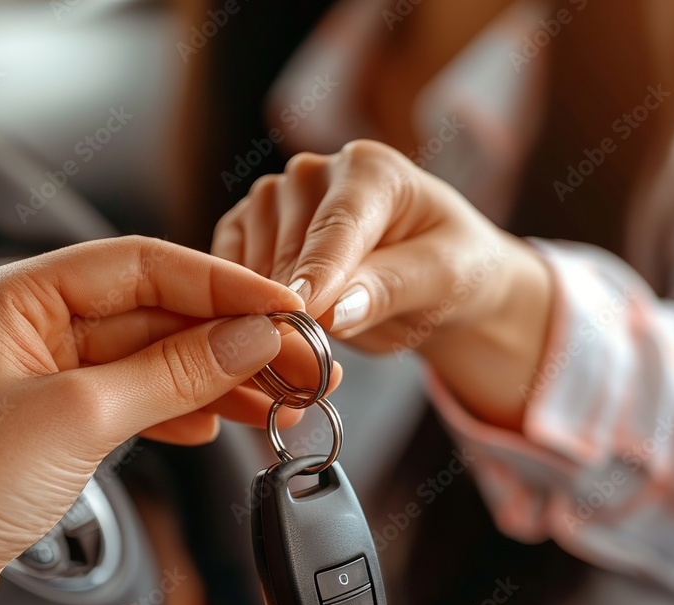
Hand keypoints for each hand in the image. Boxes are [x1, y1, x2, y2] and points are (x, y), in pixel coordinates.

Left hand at [0, 236, 330, 604]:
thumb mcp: (82, 416)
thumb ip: (175, 372)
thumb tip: (249, 339)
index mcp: (20, 297)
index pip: (145, 265)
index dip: (224, 285)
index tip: (285, 307)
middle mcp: (34, 327)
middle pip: (157, 314)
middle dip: (232, 338)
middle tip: (299, 360)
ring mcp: (49, 377)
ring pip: (155, 361)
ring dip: (217, 379)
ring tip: (277, 397)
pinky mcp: (61, 424)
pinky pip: (139, 400)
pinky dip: (182, 412)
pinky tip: (215, 424)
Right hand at [212, 140, 553, 428]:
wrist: (429, 280)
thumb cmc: (445, 270)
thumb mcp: (444, 280)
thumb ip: (391, 288)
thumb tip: (334, 310)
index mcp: (370, 170)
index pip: (336, 225)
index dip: (319, 274)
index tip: (304, 315)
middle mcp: (312, 173)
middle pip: (286, 250)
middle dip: (295, 310)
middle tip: (313, 365)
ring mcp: (273, 201)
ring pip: (249, 266)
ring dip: (265, 316)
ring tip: (301, 354)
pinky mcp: (248, 231)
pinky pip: (228, 274)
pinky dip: (239, 310)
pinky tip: (269, 335)